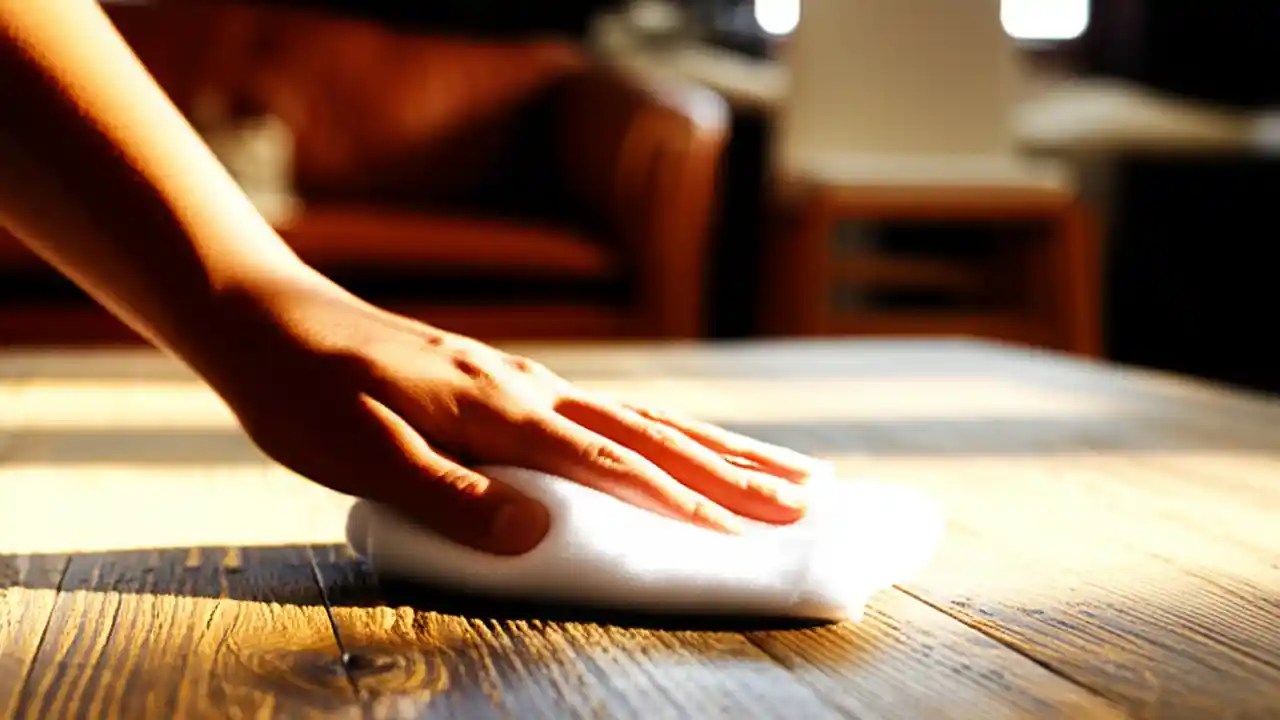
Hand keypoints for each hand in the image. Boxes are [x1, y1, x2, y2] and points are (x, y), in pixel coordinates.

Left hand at [182, 270, 827, 554]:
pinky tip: (681, 439)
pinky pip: (611, 408)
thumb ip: (450, 497)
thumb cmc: (307, 395)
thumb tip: (539, 535)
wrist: (274, 322)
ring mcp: (526, 381)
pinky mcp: (512, 382)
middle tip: (809, 499)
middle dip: (734, 470)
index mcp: (501, 411)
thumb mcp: (359, 456)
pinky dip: (666, 428)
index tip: (745, 540)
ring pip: (643, 414)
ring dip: (718, 444)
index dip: (679, 505)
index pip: (611, 465)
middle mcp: (530, 389)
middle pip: (653, 431)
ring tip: (783, 467)